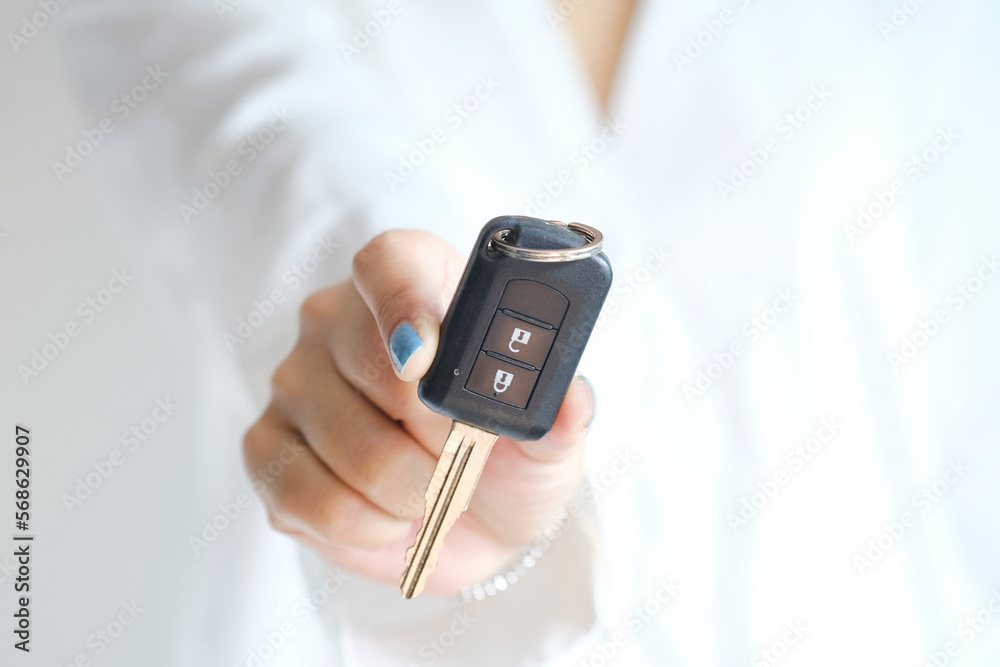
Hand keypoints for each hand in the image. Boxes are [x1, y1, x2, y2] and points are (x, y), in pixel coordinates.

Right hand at [243, 230, 594, 594]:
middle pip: (374, 366)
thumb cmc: (507, 457)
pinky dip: (369, 526)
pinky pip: (312, 498)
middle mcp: (338, 322)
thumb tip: (572, 399)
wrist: (473, 524)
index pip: (389, 264)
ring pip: (353, 448)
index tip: (428, 359)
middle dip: (440, 435)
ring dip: (414, 491)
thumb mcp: (549, 436)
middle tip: (466, 454)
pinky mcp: (265, 449)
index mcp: (414, 285)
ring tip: (431, 487)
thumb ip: (560, 412)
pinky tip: (388, 516)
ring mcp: (294, 383)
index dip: (405, 303)